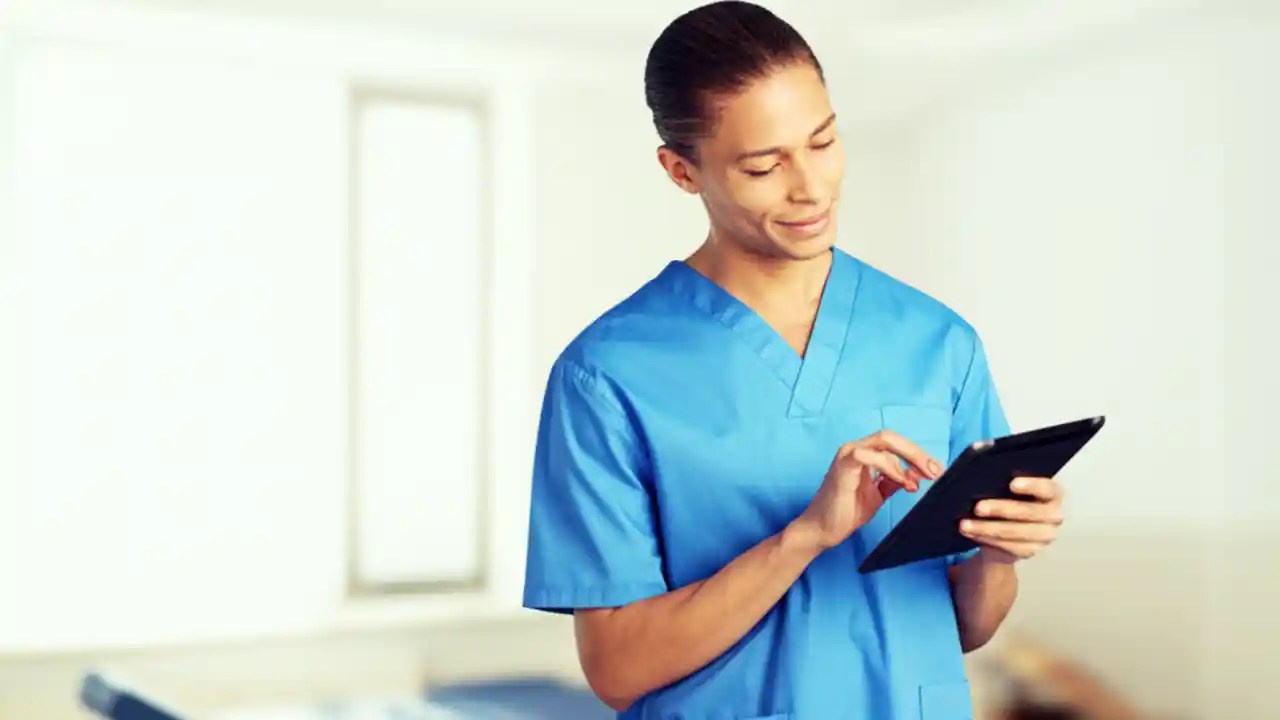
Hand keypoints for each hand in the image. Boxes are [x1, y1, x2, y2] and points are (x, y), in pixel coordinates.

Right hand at [792, 431, 944, 551]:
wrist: (823, 529)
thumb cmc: (846, 511)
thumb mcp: (879, 494)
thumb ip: (895, 481)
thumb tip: (918, 473)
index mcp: (864, 454)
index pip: (895, 445)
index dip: (917, 455)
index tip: (936, 471)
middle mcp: (856, 449)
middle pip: (892, 437)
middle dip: (917, 453)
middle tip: (935, 471)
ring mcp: (848, 454)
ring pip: (885, 440)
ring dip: (908, 458)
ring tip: (920, 480)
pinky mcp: (844, 464)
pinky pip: (870, 455)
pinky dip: (890, 466)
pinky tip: (901, 481)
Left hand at [959, 476, 1064, 563]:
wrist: (1009, 528)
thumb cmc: (1008, 497)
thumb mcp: (1007, 485)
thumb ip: (1001, 473)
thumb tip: (982, 463)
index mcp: (1052, 493)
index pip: (1048, 488)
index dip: (1032, 485)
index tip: (1012, 483)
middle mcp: (1054, 515)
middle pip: (1029, 512)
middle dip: (1001, 509)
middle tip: (978, 507)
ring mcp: (1045, 536)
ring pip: (1015, 532)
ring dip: (987, 528)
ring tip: (965, 524)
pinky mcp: (1030, 551)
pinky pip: (1008, 547)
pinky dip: (986, 539)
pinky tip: (971, 533)